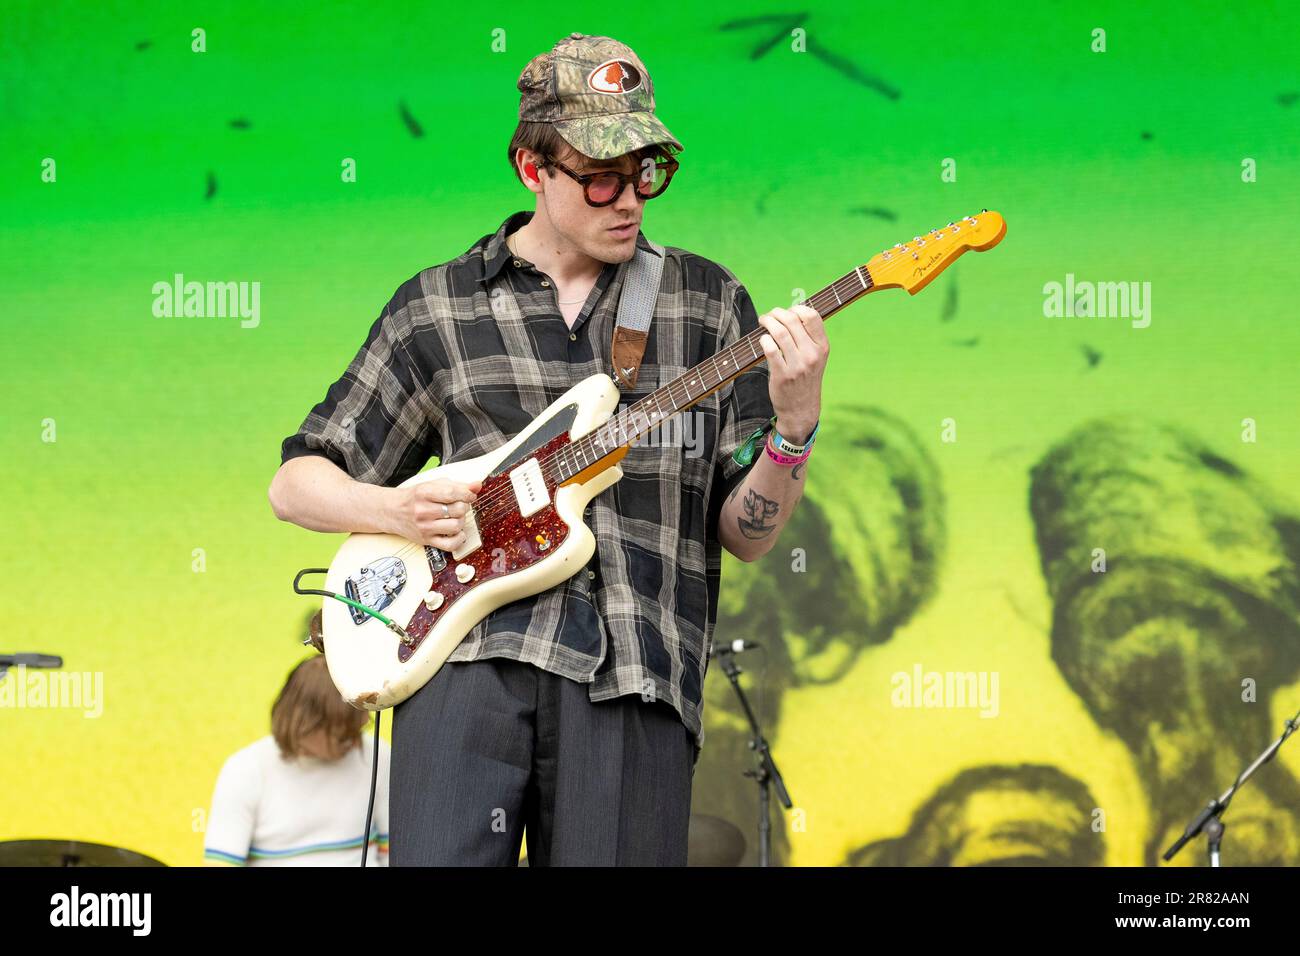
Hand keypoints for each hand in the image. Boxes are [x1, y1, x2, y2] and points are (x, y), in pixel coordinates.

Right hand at [387, 478, 481, 548]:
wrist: (391, 511)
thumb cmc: (415, 497)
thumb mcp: (433, 485)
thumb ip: (456, 485)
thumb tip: (477, 485)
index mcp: (424, 493)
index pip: (452, 493)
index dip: (467, 494)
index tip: (470, 495)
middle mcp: (423, 510)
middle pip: (457, 510)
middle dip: (464, 506)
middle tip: (460, 505)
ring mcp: (424, 527)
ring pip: (456, 526)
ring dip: (461, 521)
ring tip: (456, 517)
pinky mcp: (426, 540)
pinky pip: (450, 544)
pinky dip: (459, 539)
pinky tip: (457, 532)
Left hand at [756, 304, 828, 442]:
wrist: (801, 408)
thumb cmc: (805, 378)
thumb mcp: (815, 357)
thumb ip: (808, 337)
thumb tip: (791, 312)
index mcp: (822, 347)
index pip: (812, 316)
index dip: (797, 308)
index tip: (787, 311)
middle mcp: (812, 355)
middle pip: (792, 320)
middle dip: (777, 313)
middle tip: (769, 316)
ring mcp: (797, 365)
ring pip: (780, 332)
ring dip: (768, 322)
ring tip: (763, 322)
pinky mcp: (782, 375)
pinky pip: (770, 349)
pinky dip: (764, 339)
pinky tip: (762, 339)